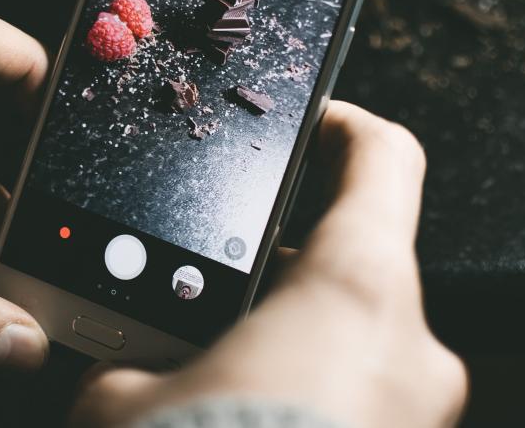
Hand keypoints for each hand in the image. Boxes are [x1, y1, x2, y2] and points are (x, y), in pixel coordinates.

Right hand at [72, 102, 467, 427]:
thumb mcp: (126, 400)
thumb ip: (124, 357)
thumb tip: (108, 358)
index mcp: (354, 292)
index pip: (385, 159)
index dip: (345, 126)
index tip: (309, 126)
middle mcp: (409, 347)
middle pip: (355, 258)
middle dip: (279, 267)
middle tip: (211, 284)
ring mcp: (416, 413)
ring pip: (353, 336)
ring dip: (287, 336)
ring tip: (211, 362)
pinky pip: (358, 395)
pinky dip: (305, 388)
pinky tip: (238, 412)